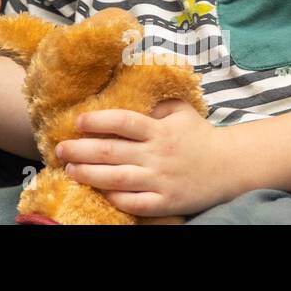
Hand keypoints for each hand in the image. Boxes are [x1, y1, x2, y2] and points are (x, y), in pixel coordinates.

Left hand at [53, 99, 233, 216]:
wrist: (231, 166)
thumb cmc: (199, 134)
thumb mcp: (179, 109)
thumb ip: (153, 101)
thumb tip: (124, 87)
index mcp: (159, 129)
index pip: (123, 122)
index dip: (98, 121)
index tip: (78, 121)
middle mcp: (157, 154)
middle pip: (112, 152)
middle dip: (81, 150)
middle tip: (59, 148)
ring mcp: (161, 180)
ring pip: (117, 179)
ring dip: (89, 174)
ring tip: (69, 168)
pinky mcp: (166, 202)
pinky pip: (135, 203)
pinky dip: (114, 197)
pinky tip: (98, 191)